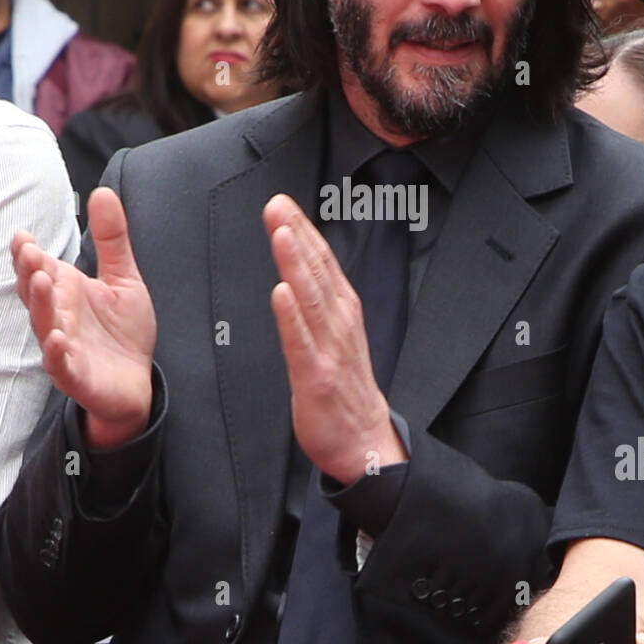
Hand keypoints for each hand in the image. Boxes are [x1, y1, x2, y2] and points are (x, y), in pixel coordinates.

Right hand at [12, 186, 155, 449]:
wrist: (137, 381)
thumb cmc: (123, 331)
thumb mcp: (124, 278)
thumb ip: (112, 239)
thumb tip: (103, 192)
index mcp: (66, 291)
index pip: (39, 269)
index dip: (28, 254)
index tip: (24, 235)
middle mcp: (59, 316)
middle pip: (36, 293)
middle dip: (31, 273)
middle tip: (31, 253)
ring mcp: (65, 346)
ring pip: (45, 325)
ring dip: (41, 305)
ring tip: (42, 282)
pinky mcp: (76, 375)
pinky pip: (61, 365)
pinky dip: (56, 353)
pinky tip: (57, 340)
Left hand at [263, 194, 407, 484]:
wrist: (365, 440)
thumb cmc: (346, 387)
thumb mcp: (337, 333)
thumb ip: (320, 299)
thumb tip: (301, 265)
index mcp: (343, 310)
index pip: (322, 261)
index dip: (303, 229)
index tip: (284, 202)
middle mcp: (339, 322)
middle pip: (316, 271)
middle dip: (297, 235)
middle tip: (278, 204)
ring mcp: (330, 348)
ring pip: (310, 298)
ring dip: (295, 264)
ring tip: (282, 234)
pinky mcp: (317, 376)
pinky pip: (301, 341)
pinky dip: (291, 316)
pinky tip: (280, 293)